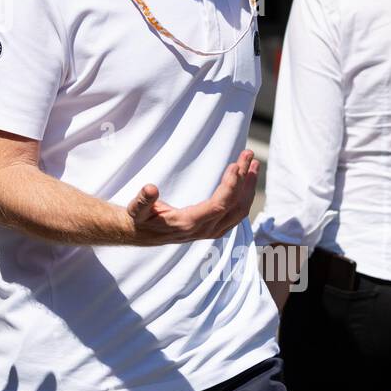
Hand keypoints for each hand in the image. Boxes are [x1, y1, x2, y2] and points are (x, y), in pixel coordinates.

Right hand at [125, 150, 259, 245]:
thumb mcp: (136, 209)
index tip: (235, 165)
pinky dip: (245, 196)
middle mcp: (204, 230)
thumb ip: (142, 200)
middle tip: (248, 155)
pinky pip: (236, 214)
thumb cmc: (140, 219)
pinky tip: (247, 182)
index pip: (218, 206)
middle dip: (245, 180)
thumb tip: (150, 188)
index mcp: (188, 224)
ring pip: (239, 211)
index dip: (230, 186)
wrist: (141, 234)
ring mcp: (211, 231)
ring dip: (249, 187)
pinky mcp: (213, 229)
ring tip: (254, 165)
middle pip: (234, 206)